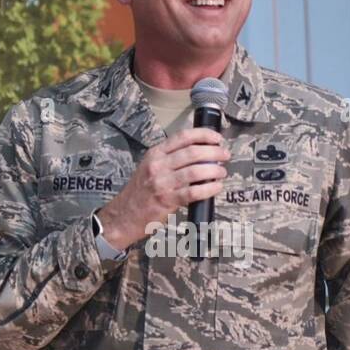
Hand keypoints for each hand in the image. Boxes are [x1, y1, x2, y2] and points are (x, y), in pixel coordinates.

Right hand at [95, 127, 229, 251]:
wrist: (125, 214)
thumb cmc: (141, 191)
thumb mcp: (150, 167)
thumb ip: (171, 159)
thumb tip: (201, 154)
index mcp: (155, 153)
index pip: (183, 137)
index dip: (204, 135)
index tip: (217, 138)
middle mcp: (158, 165)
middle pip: (193, 152)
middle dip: (214, 152)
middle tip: (225, 155)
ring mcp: (162, 183)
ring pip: (196, 171)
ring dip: (214, 170)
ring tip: (222, 172)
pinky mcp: (168, 200)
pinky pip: (194, 192)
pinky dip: (209, 188)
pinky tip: (216, 187)